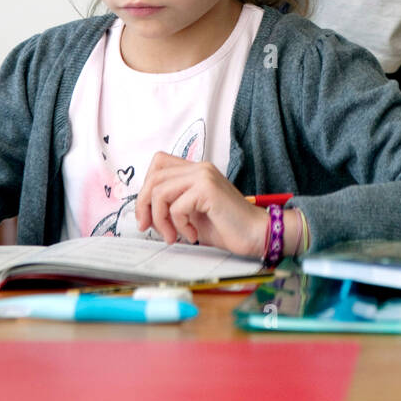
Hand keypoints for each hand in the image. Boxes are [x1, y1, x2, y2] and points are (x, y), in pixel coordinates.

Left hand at [134, 153, 268, 258]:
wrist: (256, 234)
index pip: (158, 164)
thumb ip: (171, 206)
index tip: (146, 214)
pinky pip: (176, 206)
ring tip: (173, 236)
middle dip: (144, 206)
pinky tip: (192, 234)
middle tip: (149, 228)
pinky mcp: (207, 189)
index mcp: (196, 170)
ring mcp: (203, 175)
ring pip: (159, 191)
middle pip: (154, 177)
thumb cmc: (227, 227)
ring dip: (161, 219)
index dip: (145, 189)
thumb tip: (144, 212)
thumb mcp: (192, 214)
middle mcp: (199, 168)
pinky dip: (179, 225)